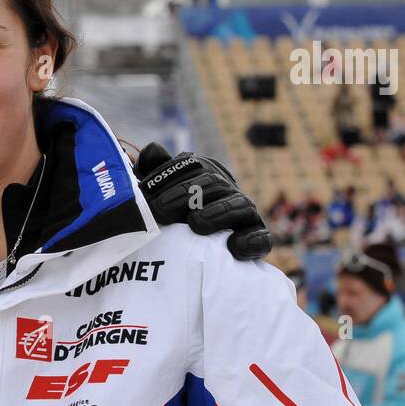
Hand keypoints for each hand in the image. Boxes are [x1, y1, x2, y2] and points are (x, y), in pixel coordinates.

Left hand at [134, 142, 272, 260]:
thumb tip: (152, 149)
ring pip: (239, 205)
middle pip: (212, 184)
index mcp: (206, 176)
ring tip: (195, 223)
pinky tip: (233, 247)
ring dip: (218, 212)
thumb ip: (157, 174)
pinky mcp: (258, 237)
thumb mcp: (162, 198)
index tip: (143, 193)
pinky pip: (260, 236)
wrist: (199, 256)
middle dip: (184, 194)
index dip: (167, 178)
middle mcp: (228, 191)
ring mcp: (246, 214)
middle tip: (160, 210)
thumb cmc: (176, 221)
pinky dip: (251, 240)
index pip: (190, 168)